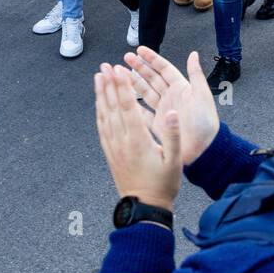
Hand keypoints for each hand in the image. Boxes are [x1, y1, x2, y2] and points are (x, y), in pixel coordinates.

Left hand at [94, 62, 181, 209]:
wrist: (144, 207)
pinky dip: (99, 111)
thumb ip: (172, 135)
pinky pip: (102, 127)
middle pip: (113, 106)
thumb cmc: (162, 185)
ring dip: (101, 95)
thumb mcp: (175, 161)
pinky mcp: (110, 152)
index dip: (122, 87)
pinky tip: (99, 103)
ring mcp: (113, 147)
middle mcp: (122, 141)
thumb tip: (170, 112)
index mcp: (138, 140)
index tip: (118, 70)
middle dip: (109, 84)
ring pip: (104, 115)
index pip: (128, 107)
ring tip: (98, 77)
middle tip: (105, 66)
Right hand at [122, 49, 219, 165]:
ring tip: (120, 73)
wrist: (203, 150)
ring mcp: (163, 111)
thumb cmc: (205, 124)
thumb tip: (194, 54)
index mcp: (181, 88)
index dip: (152, 59)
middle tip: (125, 58)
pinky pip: (142, 112)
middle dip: (139, 67)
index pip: (164, 69)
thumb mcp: (202, 96)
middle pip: (151, 78)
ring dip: (133, 82)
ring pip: (145, 92)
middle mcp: (170, 97)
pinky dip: (133, 105)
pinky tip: (123, 98)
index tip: (139, 50)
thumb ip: (196, 75)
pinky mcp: (158, 125)